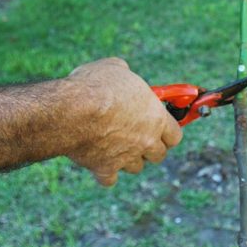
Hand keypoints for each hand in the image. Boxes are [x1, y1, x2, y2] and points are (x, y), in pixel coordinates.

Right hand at [63, 58, 181, 185]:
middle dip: (150, 147)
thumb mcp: (115, 68)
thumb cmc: (95, 85)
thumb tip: (122, 72)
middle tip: (138, 136)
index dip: (168, 131)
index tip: (162, 127)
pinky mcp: (105, 169)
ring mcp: (126, 157)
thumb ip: (126, 75)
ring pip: (136, 167)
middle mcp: (145, 141)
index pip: (175, 134)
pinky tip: (98, 160)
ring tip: (115, 145)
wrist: (71, 110)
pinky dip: (104, 172)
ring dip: (128, 159)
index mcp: (156, 117)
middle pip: (158, 154)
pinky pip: (109, 179)